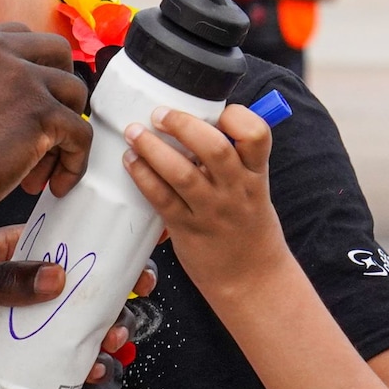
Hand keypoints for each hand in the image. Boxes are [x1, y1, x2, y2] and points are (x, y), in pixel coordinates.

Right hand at [0, 26, 91, 225]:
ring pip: (74, 93)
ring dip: (65, 131)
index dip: (31, 72)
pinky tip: (57, 184)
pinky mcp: (41, 112)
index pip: (19, 39)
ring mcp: (23, 78)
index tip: (25, 106)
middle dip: (59, 90)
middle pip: (57, 52)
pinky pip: (80, 134)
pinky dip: (75, 163)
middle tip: (47, 128)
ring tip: (42, 169)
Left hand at [120, 105, 287, 293]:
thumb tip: (194, 123)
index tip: (217, 110)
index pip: (258, 134)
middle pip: (214, 148)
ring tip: (134, 133)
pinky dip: (143, 176)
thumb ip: (232, 159)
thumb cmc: (247, 226)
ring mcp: (212, 210)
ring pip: (182, 172)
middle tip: (159, 114)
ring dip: (152, 148)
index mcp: (256, 173)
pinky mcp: (188, 228)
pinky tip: (131, 162)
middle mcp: (236, 189)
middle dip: (182, 124)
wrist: (253, 278)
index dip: (238, 116)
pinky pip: (161, 198)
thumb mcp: (253, 187)